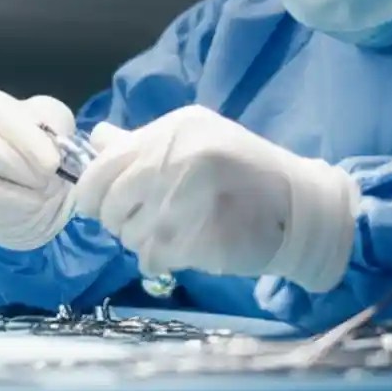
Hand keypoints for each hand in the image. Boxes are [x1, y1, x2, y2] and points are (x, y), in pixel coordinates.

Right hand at [0, 90, 75, 250]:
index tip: (53, 164)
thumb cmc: (42, 145)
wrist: (37, 185)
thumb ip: (56, 125)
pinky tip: (14, 209)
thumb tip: (53, 146)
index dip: (25, 139)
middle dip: (14, 167)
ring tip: (36, 197)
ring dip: (6, 193)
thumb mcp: (57, 123)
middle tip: (46, 181)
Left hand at [74, 106, 358, 291]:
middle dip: (116, 220)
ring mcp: (191, 198)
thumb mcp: (195, 140)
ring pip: (129, 234)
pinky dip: (157, 260)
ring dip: (139, 241)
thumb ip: (143, 144)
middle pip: (111, 204)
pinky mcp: (201, 236)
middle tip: (138, 222)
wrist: (301, 207)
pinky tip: (176, 251)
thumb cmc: (245, 173)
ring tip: (165, 234)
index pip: (104, 166)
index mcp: (175, 130)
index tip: (96, 207)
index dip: (90, 193)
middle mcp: (180, 158)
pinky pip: (152, 257)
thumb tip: (97, 139)